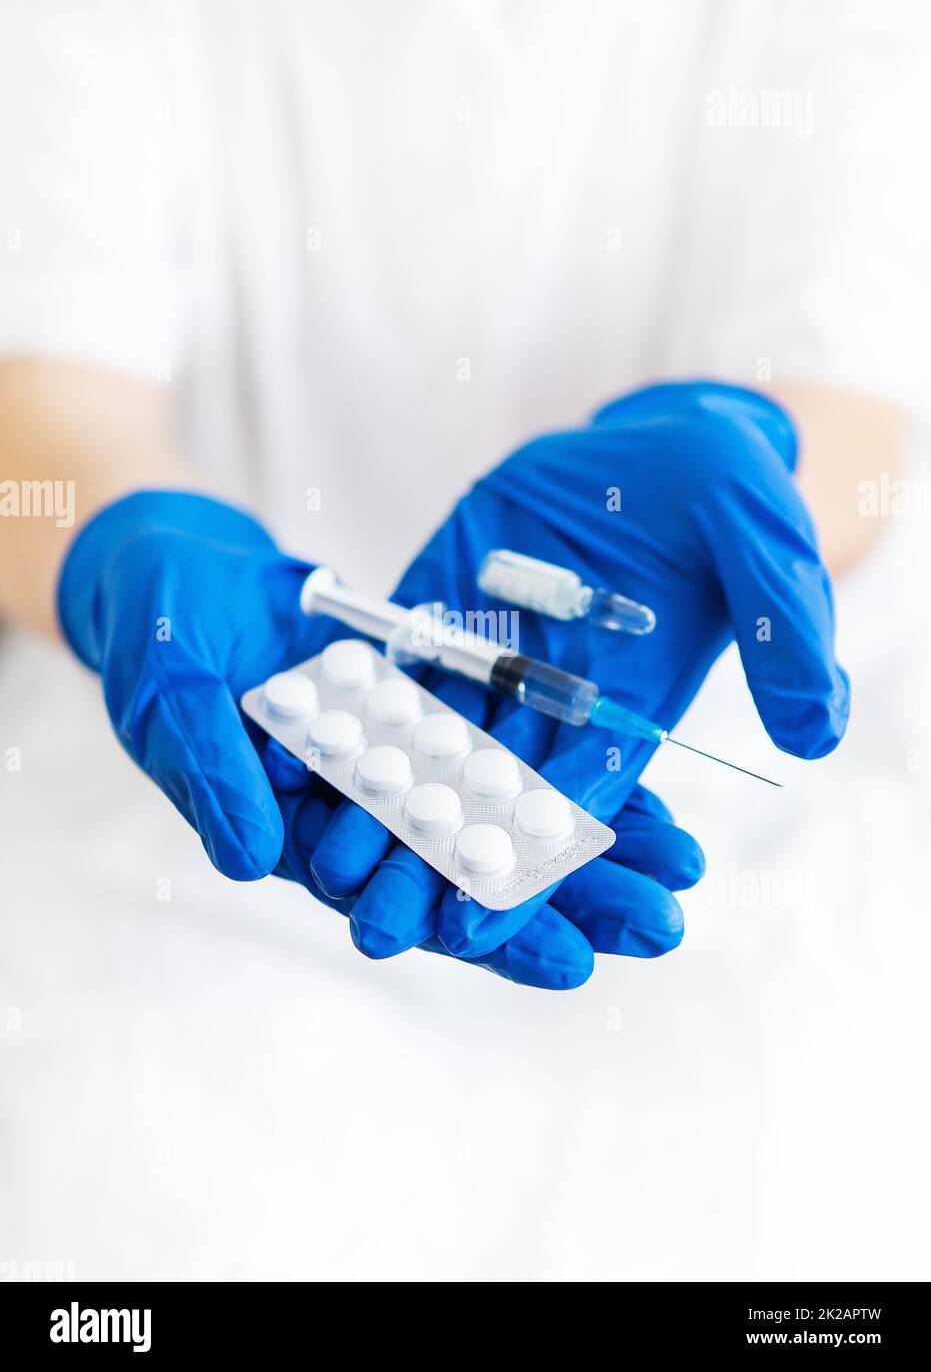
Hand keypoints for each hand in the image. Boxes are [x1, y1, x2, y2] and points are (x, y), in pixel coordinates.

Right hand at [57, 488, 699, 989]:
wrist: (179, 565)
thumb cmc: (153, 637)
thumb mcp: (174, 697)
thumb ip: (216, 773)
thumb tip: (253, 861)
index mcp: (303, 836)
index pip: (403, 902)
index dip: (484, 934)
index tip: (573, 965)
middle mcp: (364, 812)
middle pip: (477, 867)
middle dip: (570, 899)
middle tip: (666, 924)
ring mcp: (400, 758)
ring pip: (503, 807)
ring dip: (588, 836)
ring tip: (682, 862)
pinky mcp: (424, 706)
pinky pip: (504, 737)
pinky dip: (561, 756)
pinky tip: (636, 774)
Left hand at [304, 381, 848, 967]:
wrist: (661, 444)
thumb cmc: (728, 493)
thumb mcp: (766, 548)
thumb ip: (784, 631)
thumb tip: (817, 732)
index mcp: (625, 712)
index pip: (572, 804)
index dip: (525, 867)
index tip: (471, 929)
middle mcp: (548, 703)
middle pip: (483, 797)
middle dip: (432, 868)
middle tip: (373, 935)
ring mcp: (485, 658)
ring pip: (421, 746)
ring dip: (375, 807)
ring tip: (320, 866)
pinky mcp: (438, 609)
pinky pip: (383, 663)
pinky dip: (343, 704)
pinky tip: (289, 746)